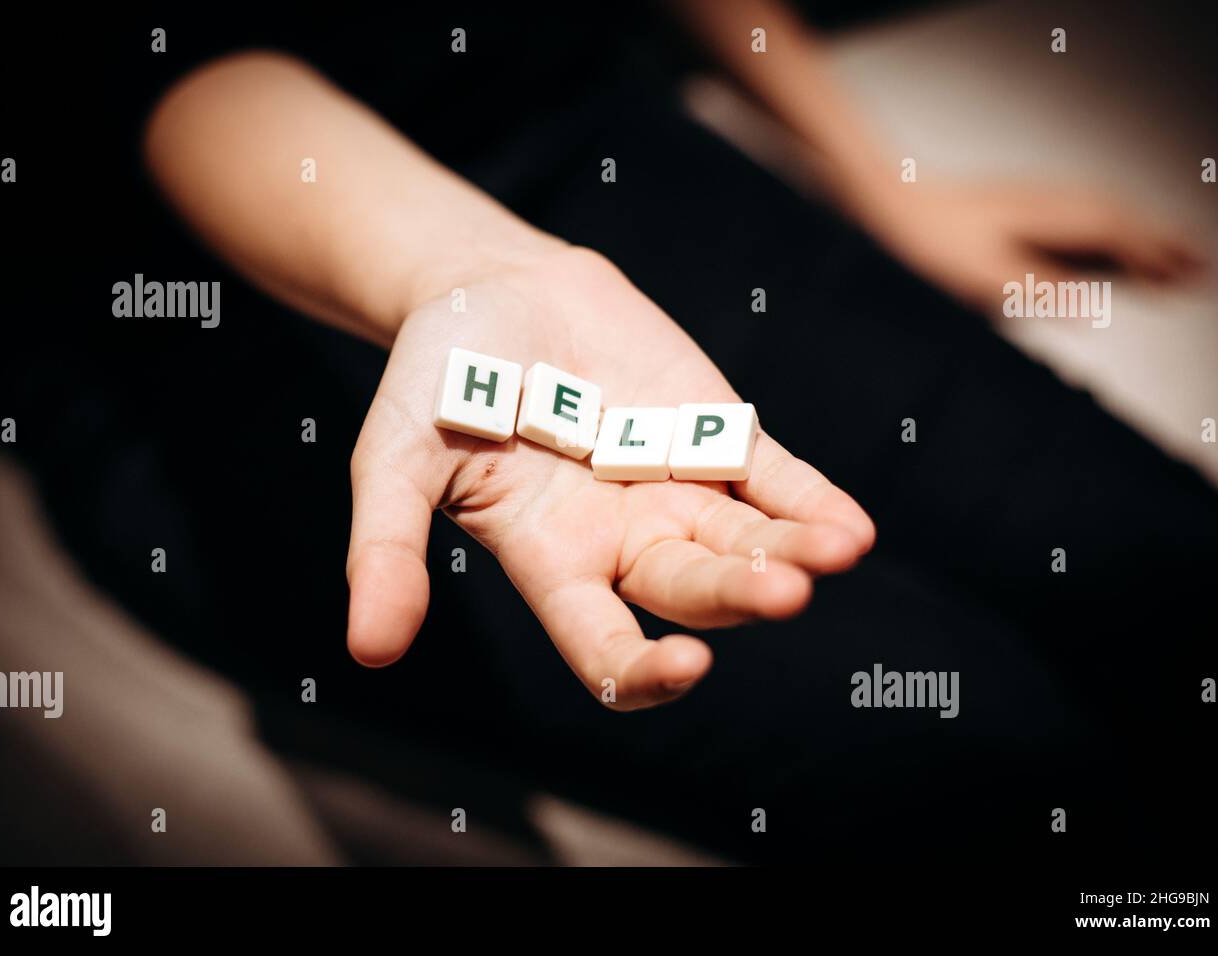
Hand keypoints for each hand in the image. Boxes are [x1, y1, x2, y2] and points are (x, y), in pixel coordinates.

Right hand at [346, 246, 874, 709]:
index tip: (684, 667)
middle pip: (692, 588)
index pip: (604, 644)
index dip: (643, 671)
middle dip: (739, 594)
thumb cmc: (432, 384)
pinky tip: (849, 528)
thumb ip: (387, 552)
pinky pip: (773, 475)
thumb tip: (368, 652)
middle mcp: (625, 539)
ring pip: (745, 537)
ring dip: (794, 552)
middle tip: (785, 592)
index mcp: (554, 563)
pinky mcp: (716, 431)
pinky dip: (810, 501)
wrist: (487, 289)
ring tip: (837, 552)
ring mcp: (678, 486)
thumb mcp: (393, 466)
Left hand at [862, 182, 1205, 311]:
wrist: (893, 208)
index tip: (1189, 278)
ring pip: (1106, 218)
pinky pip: (1083, 219)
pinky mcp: (1024, 208)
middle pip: (1123, 224)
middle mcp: (1052, 203)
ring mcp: (1039, 202)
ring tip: (1177, 258)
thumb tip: (1095, 311)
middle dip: (1164, 246)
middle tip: (1205, 269)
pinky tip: (1114, 245)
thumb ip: (1043, 293)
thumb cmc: (931, 245)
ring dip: (1143, 237)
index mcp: (1050, 218)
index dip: (1157, 259)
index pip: (1118, 237)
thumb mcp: (984, 279)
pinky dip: (1110, 233)